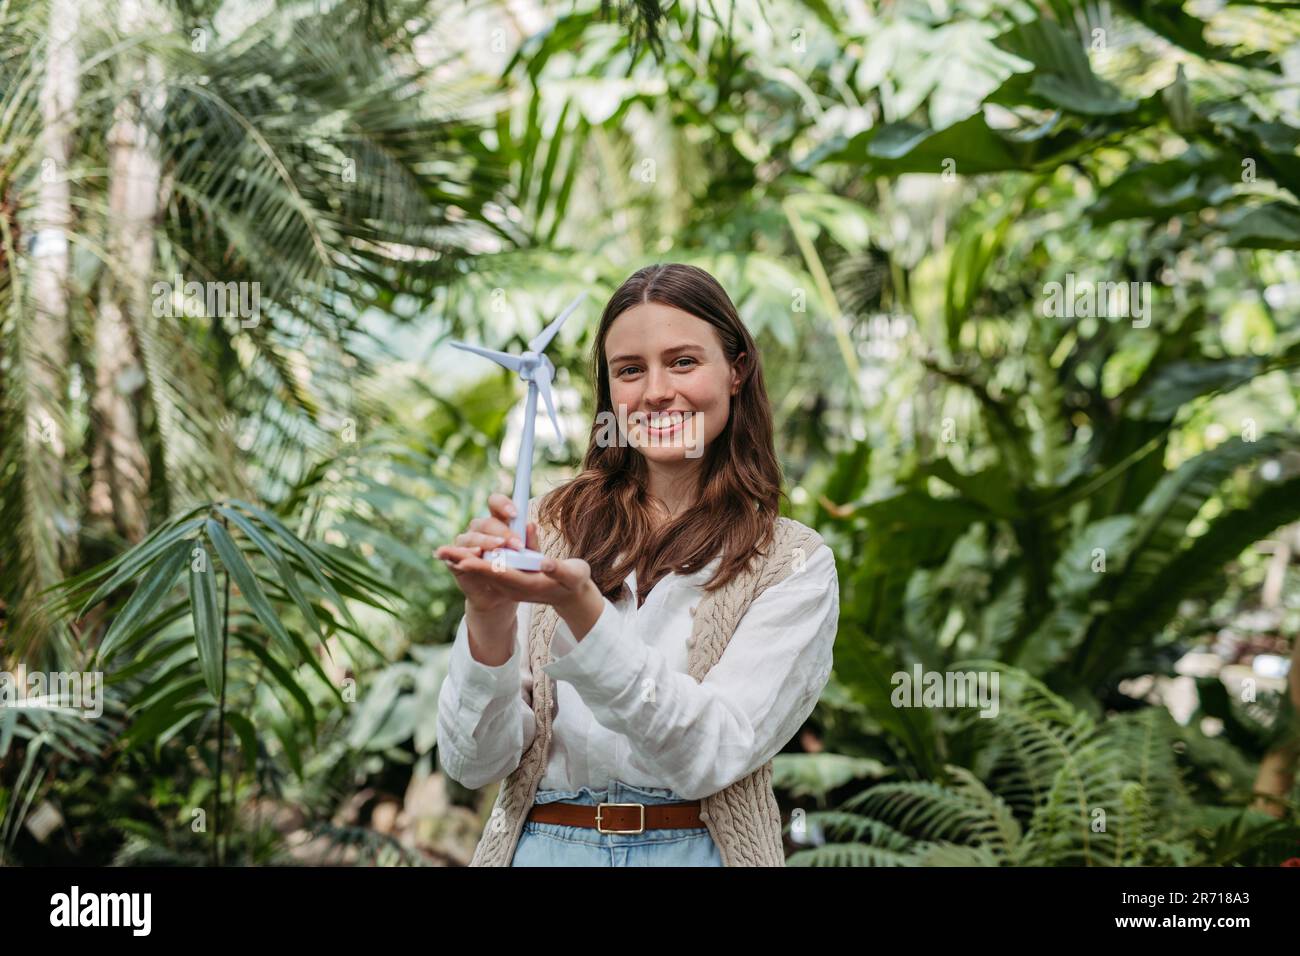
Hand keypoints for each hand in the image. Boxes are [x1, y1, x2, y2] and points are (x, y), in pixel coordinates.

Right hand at [436, 492, 535, 613]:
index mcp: (498, 523)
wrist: (501, 597)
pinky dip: (459, 553)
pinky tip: (471, 556)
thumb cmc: (516, 571)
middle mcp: (479, 530)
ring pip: (471, 537)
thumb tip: (531, 525)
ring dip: (484, 543)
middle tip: (516, 545)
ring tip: (497, 550)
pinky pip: (453, 553)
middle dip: (501, 533)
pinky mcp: (454, 559)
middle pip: (485, 523)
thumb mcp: (528, 558)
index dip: (503, 505)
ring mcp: (465, 543)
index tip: (515, 514)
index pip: (496, 504)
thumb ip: (530, 543)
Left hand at [436, 493, 595, 618]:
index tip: (463, 561)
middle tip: (444, 553)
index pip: (500, 574)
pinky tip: (457, 553)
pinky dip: (473, 560)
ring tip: (443, 552)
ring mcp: (511, 582)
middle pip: (486, 571)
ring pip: (484, 569)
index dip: (481, 567)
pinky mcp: (510, 576)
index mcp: (528, 584)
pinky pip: (488, 567)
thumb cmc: (574, 582)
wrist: (571, 595)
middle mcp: (515, 585)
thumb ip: (560, 569)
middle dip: (465, 561)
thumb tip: (546, 563)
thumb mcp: (574, 575)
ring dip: (464, 560)